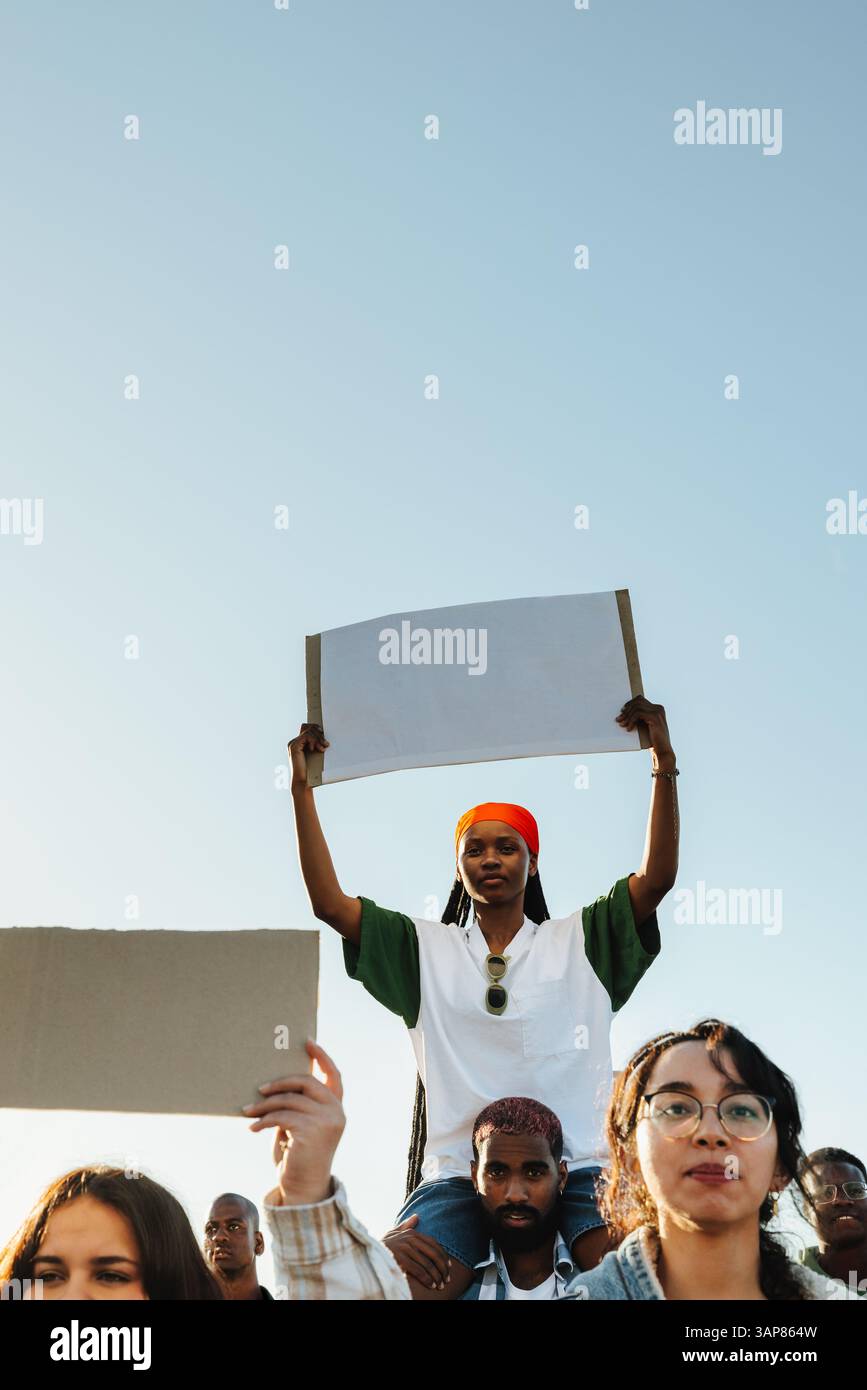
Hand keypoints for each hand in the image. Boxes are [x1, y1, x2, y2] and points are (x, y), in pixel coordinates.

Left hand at [243, 1039, 344, 1205]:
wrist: (303, 1189)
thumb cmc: (298, 1156)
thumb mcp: (301, 1126)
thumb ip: (299, 1105)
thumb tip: (275, 1084)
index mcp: (336, 1108)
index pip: (333, 1075)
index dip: (322, 1057)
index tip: (308, 1042)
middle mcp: (336, 1112)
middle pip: (306, 1082)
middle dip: (280, 1082)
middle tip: (259, 1088)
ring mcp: (326, 1121)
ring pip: (289, 1100)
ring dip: (264, 1105)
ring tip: (248, 1112)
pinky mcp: (311, 1131)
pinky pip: (281, 1116)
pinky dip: (263, 1120)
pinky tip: (253, 1127)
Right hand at [288, 723, 328, 789]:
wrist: (304, 782)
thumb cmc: (311, 771)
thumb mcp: (315, 754)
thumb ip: (317, 745)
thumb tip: (326, 738)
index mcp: (298, 743)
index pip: (306, 728)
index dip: (315, 728)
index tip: (324, 733)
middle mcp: (294, 742)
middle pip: (308, 728)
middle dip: (319, 734)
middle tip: (326, 743)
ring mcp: (293, 744)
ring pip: (308, 731)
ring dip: (319, 739)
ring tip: (324, 747)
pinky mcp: (294, 746)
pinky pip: (306, 736)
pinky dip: (314, 741)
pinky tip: (317, 749)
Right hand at [381, 1214, 450, 1289]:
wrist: (369, 1252)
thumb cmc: (383, 1245)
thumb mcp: (393, 1233)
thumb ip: (406, 1226)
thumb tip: (417, 1216)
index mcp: (412, 1233)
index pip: (434, 1244)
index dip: (443, 1256)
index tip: (449, 1267)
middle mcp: (410, 1238)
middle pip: (434, 1254)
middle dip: (443, 1269)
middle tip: (447, 1279)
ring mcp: (406, 1248)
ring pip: (428, 1264)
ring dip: (436, 1277)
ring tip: (440, 1285)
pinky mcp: (401, 1259)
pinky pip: (419, 1271)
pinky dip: (427, 1279)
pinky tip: (431, 1285)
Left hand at [616, 697, 674, 769]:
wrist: (663, 751)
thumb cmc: (653, 740)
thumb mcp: (646, 726)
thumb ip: (640, 718)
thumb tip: (624, 713)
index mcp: (657, 709)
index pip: (640, 699)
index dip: (630, 703)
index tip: (622, 710)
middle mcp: (659, 708)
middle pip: (638, 702)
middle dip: (627, 710)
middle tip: (619, 719)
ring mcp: (658, 712)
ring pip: (637, 707)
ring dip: (627, 716)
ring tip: (622, 724)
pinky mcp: (655, 718)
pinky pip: (638, 714)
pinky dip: (631, 720)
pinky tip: (629, 728)